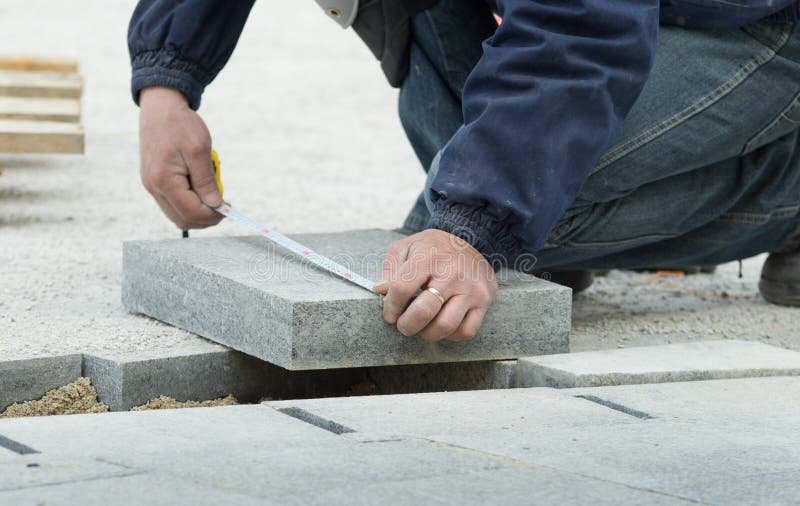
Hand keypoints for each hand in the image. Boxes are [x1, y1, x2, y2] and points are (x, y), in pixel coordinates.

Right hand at [138, 86, 221, 229]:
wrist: (160, 108)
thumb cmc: (181, 125)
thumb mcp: (200, 149)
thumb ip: (206, 180)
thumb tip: (215, 205)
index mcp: (164, 180)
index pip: (191, 212)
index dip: (213, 216)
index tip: (229, 209)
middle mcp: (154, 187)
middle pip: (183, 219)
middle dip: (206, 218)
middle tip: (223, 205)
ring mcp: (151, 186)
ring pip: (177, 215)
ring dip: (198, 212)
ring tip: (212, 194)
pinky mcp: (153, 182)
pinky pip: (172, 204)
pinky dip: (189, 203)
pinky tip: (201, 190)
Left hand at [374, 229, 497, 340]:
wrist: (472, 239)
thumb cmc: (434, 247)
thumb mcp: (408, 246)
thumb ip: (391, 267)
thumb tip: (380, 290)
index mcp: (429, 256)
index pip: (402, 288)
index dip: (390, 306)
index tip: (389, 313)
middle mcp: (452, 272)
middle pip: (424, 312)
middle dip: (406, 325)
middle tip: (402, 325)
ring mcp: (471, 288)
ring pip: (446, 325)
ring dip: (427, 333)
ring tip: (421, 327)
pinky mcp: (484, 300)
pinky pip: (466, 331)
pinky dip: (450, 335)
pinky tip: (441, 325)